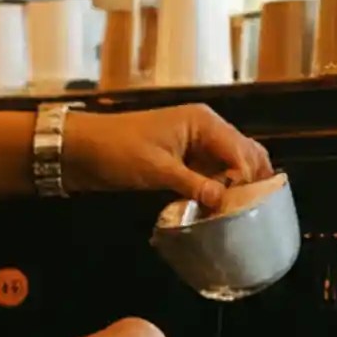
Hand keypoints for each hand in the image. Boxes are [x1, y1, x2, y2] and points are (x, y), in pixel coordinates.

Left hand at [64, 104, 273, 208]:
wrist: (82, 148)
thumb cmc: (119, 151)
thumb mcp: (158, 170)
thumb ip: (194, 185)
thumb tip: (225, 202)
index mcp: (203, 122)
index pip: (241, 151)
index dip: (249, 180)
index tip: (252, 209)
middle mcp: (205, 128)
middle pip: (243, 153)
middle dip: (250, 180)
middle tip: (255, 212)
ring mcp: (195, 142)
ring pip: (229, 164)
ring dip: (234, 185)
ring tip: (241, 214)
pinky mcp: (183, 157)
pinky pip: (211, 171)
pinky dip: (217, 187)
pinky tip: (220, 208)